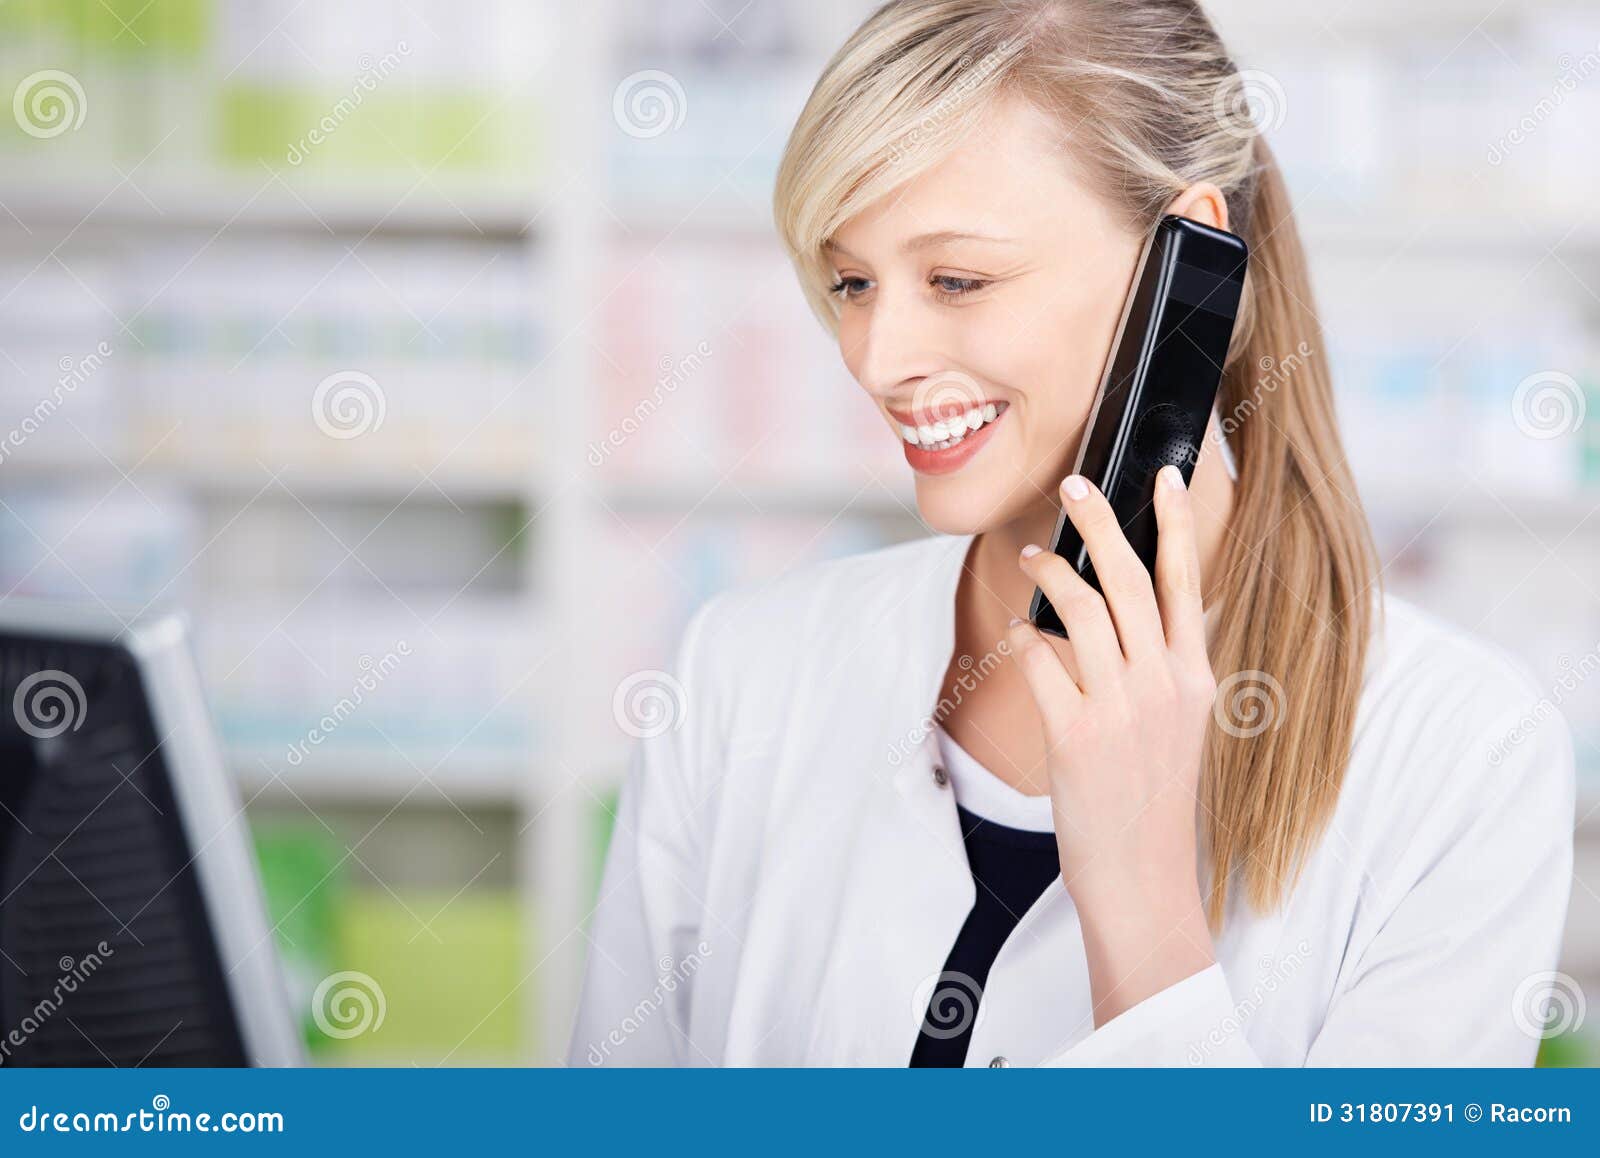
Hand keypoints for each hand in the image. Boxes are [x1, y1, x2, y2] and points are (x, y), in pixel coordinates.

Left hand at [1006, 466, 1217, 1023]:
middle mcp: (1164, 685)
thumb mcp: (1178, 725)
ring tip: (1033, 558)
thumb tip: (1122, 612)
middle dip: (1100, 521)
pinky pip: (1040, 663)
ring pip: (1081, 610)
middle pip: (1129, 579)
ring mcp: (1121, 708)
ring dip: (1051, 573)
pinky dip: (1023, 638)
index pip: (1186, 582)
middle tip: (1072, 486)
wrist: (1143, 875)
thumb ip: (1161, 668)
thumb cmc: (1152, 798)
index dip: (1175, 524)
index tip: (1163, 474)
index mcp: (1194, 677)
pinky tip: (1016, 632)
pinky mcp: (1077, 735)